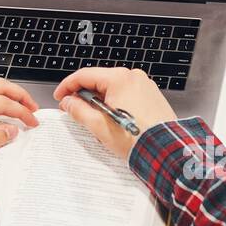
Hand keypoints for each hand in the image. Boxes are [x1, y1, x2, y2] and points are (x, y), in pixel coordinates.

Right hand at [53, 67, 176, 160]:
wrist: (165, 150)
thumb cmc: (136, 139)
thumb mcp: (98, 126)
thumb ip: (78, 110)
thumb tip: (69, 103)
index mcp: (120, 79)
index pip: (84, 75)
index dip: (68, 86)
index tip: (60, 96)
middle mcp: (134, 77)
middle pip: (99, 81)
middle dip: (84, 95)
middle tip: (73, 110)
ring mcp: (145, 85)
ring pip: (112, 88)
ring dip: (99, 101)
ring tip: (94, 119)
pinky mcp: (151, 95)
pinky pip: (126, 94)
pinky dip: (115, 103)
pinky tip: (111, 119)